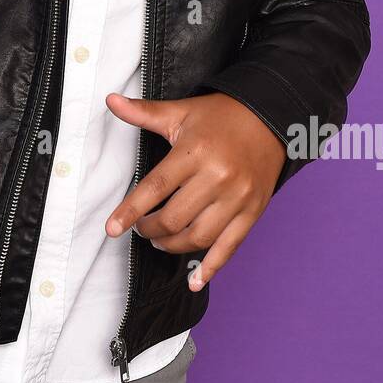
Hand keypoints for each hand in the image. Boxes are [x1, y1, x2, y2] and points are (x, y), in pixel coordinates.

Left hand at [104, 92, 285, 289]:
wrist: (271, 117)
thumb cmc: (220, 116)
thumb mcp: (181, 111)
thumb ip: (144, 112)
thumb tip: (111, 101)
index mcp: (194, 152)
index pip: (155, 188)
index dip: (130, 211)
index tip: (112, 229)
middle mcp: (216, 177)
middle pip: (174, 217)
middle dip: (150, 229)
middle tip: (141, 228)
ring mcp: (237, 197)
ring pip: (198, 237)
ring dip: (172, 246)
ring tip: (160, 241)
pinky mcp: (253, 212)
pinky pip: (229, 247)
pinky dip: (211, 268)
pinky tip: (195, 281)